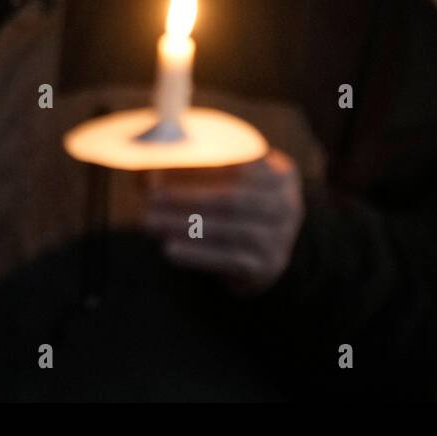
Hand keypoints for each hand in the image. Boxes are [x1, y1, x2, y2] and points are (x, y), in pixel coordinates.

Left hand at [142, 148, 304, 295]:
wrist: (267, 256)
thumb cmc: (238, 211)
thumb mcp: (232, 185)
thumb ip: (200, 174)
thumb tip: (148, 171)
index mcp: (282, 175)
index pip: (237, 168)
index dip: (198, 168)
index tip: (160, 169)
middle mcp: (288, 205)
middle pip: (232, 199)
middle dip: (186, 197)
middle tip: (149, 197)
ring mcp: (281, 238)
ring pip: (230, 230)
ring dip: (185, 225)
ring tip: (150, 223)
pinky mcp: (267, 267)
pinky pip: (229, 260)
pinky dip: (197, 254)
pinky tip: (169, 250)